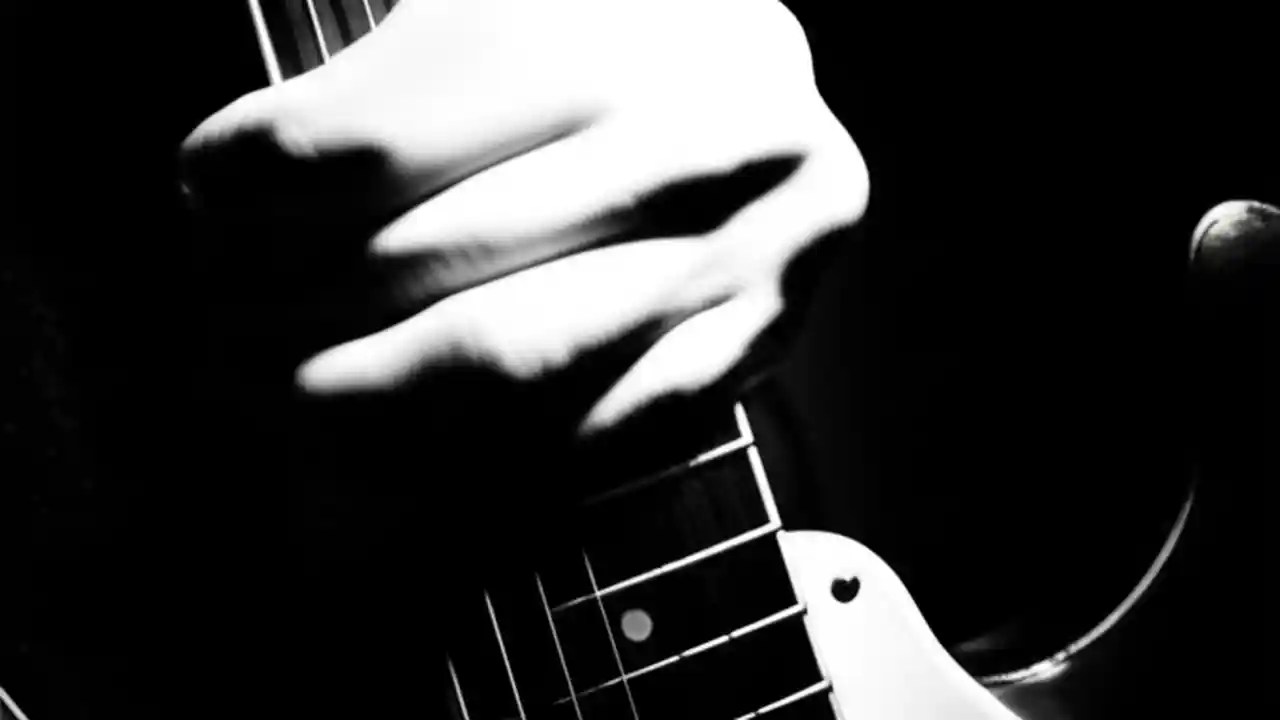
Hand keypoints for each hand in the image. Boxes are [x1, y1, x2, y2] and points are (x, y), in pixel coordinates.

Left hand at [181, 0, 867, 441]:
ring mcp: (739, 247)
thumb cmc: (617, 49)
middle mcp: (689, 134)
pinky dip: (487, 465)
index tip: (207, 198)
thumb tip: (241, 181)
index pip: (371, 137)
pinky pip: (606, 432)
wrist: (772, 105)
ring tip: (291, 405)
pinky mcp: (758, 338)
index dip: (252, 182)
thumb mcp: (512, 12)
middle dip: (295, 316)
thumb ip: (399, 76)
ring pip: (518, 362)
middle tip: (230, 334)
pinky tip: (406, 461)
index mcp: (609, 31)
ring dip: (372, 407)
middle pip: (435, 257)